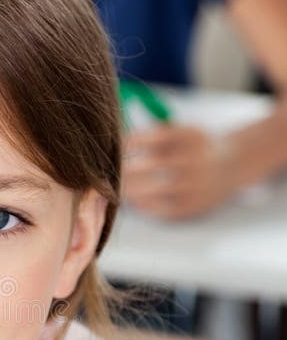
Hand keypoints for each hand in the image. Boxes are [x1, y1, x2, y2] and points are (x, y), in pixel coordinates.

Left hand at [122, 124, 236, 219]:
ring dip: (131, 190)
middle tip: (105, 173)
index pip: (153, 137)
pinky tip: (133, 202)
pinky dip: (145, 205)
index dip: (129, 144)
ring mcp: (198, 183)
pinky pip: (164, 208)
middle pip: (152, 165)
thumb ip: (153, 133)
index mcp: (191, 135)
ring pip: (155, 189)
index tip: (111, 149)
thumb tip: (114, 141)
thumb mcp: (182, 131)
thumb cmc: (195, 146)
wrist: (234, 164)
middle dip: (125, 170)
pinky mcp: (196, 205)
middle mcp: (197, 159)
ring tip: (115, 188)